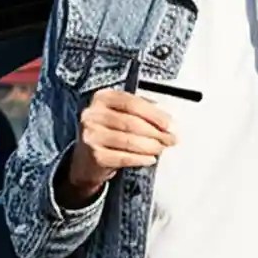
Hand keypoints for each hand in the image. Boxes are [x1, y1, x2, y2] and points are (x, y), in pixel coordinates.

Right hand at [59, 89, 176, 206]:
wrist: (86, 159)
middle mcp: (92, 115)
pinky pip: (124, 157)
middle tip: (171, 138)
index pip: (131, 102)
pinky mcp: (94, 155)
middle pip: (131, 122)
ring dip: (150, 146)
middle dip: (156, 132)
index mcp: (102, 98)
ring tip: (162, 148)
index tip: (169, 123)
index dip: (153, 113)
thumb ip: (141, 110)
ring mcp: (91, 135)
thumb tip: (166, 118)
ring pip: (128, 140)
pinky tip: (150, 158)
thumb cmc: (109, 132)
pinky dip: (140, 159)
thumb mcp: (120, 114)